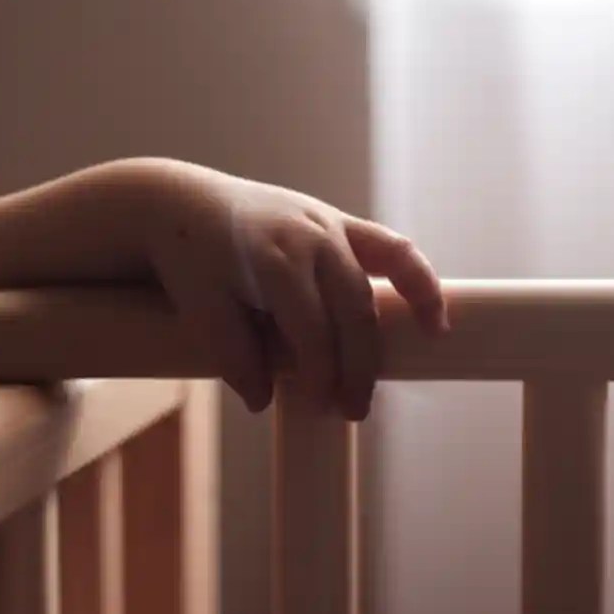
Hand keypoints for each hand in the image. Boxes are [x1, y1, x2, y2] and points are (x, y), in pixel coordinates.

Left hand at [144, 163, 446, 419]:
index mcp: (274, 259)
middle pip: (351, 311)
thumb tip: (263, 400)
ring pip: (370, 286)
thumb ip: (232, 355)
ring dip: (383, 334)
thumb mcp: (199, 309)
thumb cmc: (187, 260)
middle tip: (353, 410)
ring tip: (395, 374)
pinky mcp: (337, 222)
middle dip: (357, 365)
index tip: (323, 408)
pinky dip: (417, 280)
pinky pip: (390, 250)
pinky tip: (434, 319)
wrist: (179, 203)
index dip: (322, 374)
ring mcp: (328, 225)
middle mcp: (309, 238)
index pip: (312, 330)